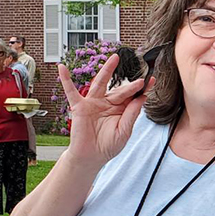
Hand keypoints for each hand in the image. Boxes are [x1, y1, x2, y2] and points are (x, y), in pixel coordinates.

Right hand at [58, 54, 148, 170]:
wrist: (91, 157)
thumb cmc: (108, 146)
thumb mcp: (124, 131)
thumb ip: (131, 113)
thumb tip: (142, 98)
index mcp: (120, 109)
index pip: (132, 96)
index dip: (142, 89)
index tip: (152, 80)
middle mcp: (108, 103)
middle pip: (121, 89)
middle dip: (131, 84)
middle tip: (141, 78)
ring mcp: (94, 103)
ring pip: (101, 83)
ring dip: (107, 70)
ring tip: (115, 58)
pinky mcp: (80, 106)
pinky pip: (71, 91)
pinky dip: (66, 80)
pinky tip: (62, 68)